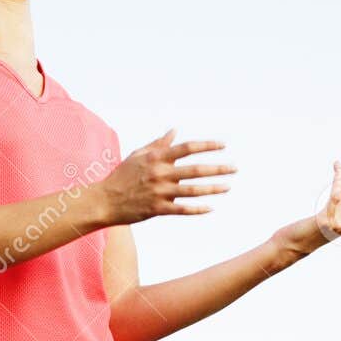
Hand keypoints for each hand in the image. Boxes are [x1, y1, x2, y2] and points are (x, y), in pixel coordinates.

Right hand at [97, 129, 236, 224]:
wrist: (105, 200)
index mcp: (157, 157)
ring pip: (192, 190)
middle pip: (196, 169)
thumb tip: (175, 130)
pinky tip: (211, 208)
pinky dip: (198, 209)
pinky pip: (182, 209)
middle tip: (235, 168)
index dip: (207, 145)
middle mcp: (160, 173)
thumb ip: (159, 143)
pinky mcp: (157, 209)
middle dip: (218, 168)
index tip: (223, 145)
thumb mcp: (138, 155)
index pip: (187, 147)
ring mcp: (159, 192)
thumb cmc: (122, 175)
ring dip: (213, 188)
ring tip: (229, 186)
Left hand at [272, 154, 340, 256]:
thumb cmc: (301, 236)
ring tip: (338, 161)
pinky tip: (337, 170)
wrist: (290, 248)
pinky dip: (338, 181)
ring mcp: (337, 224)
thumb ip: (330, 212)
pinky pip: (336, 197)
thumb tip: (337, 193)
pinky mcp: (326, 222)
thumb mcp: (319, 223)